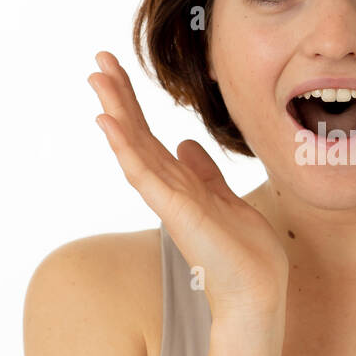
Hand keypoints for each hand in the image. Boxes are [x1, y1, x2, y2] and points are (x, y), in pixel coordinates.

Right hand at [86, 51, 288, 321]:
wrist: (257, 293)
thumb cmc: (246, 255)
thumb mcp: (227, 200)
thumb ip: (205, 174)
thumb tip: (186, 145)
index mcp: (181, 186)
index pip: (151, 137)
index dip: (133, 104)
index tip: (116, 71)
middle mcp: (170, 191)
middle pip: (137, 136)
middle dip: (119, 97)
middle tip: (98, 61)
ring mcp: (170, 201)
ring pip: (136, 148)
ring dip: (117, 112)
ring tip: (97, 79)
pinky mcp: (176, 212)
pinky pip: (145, 175)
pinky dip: (125, 148)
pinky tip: (109, 123)